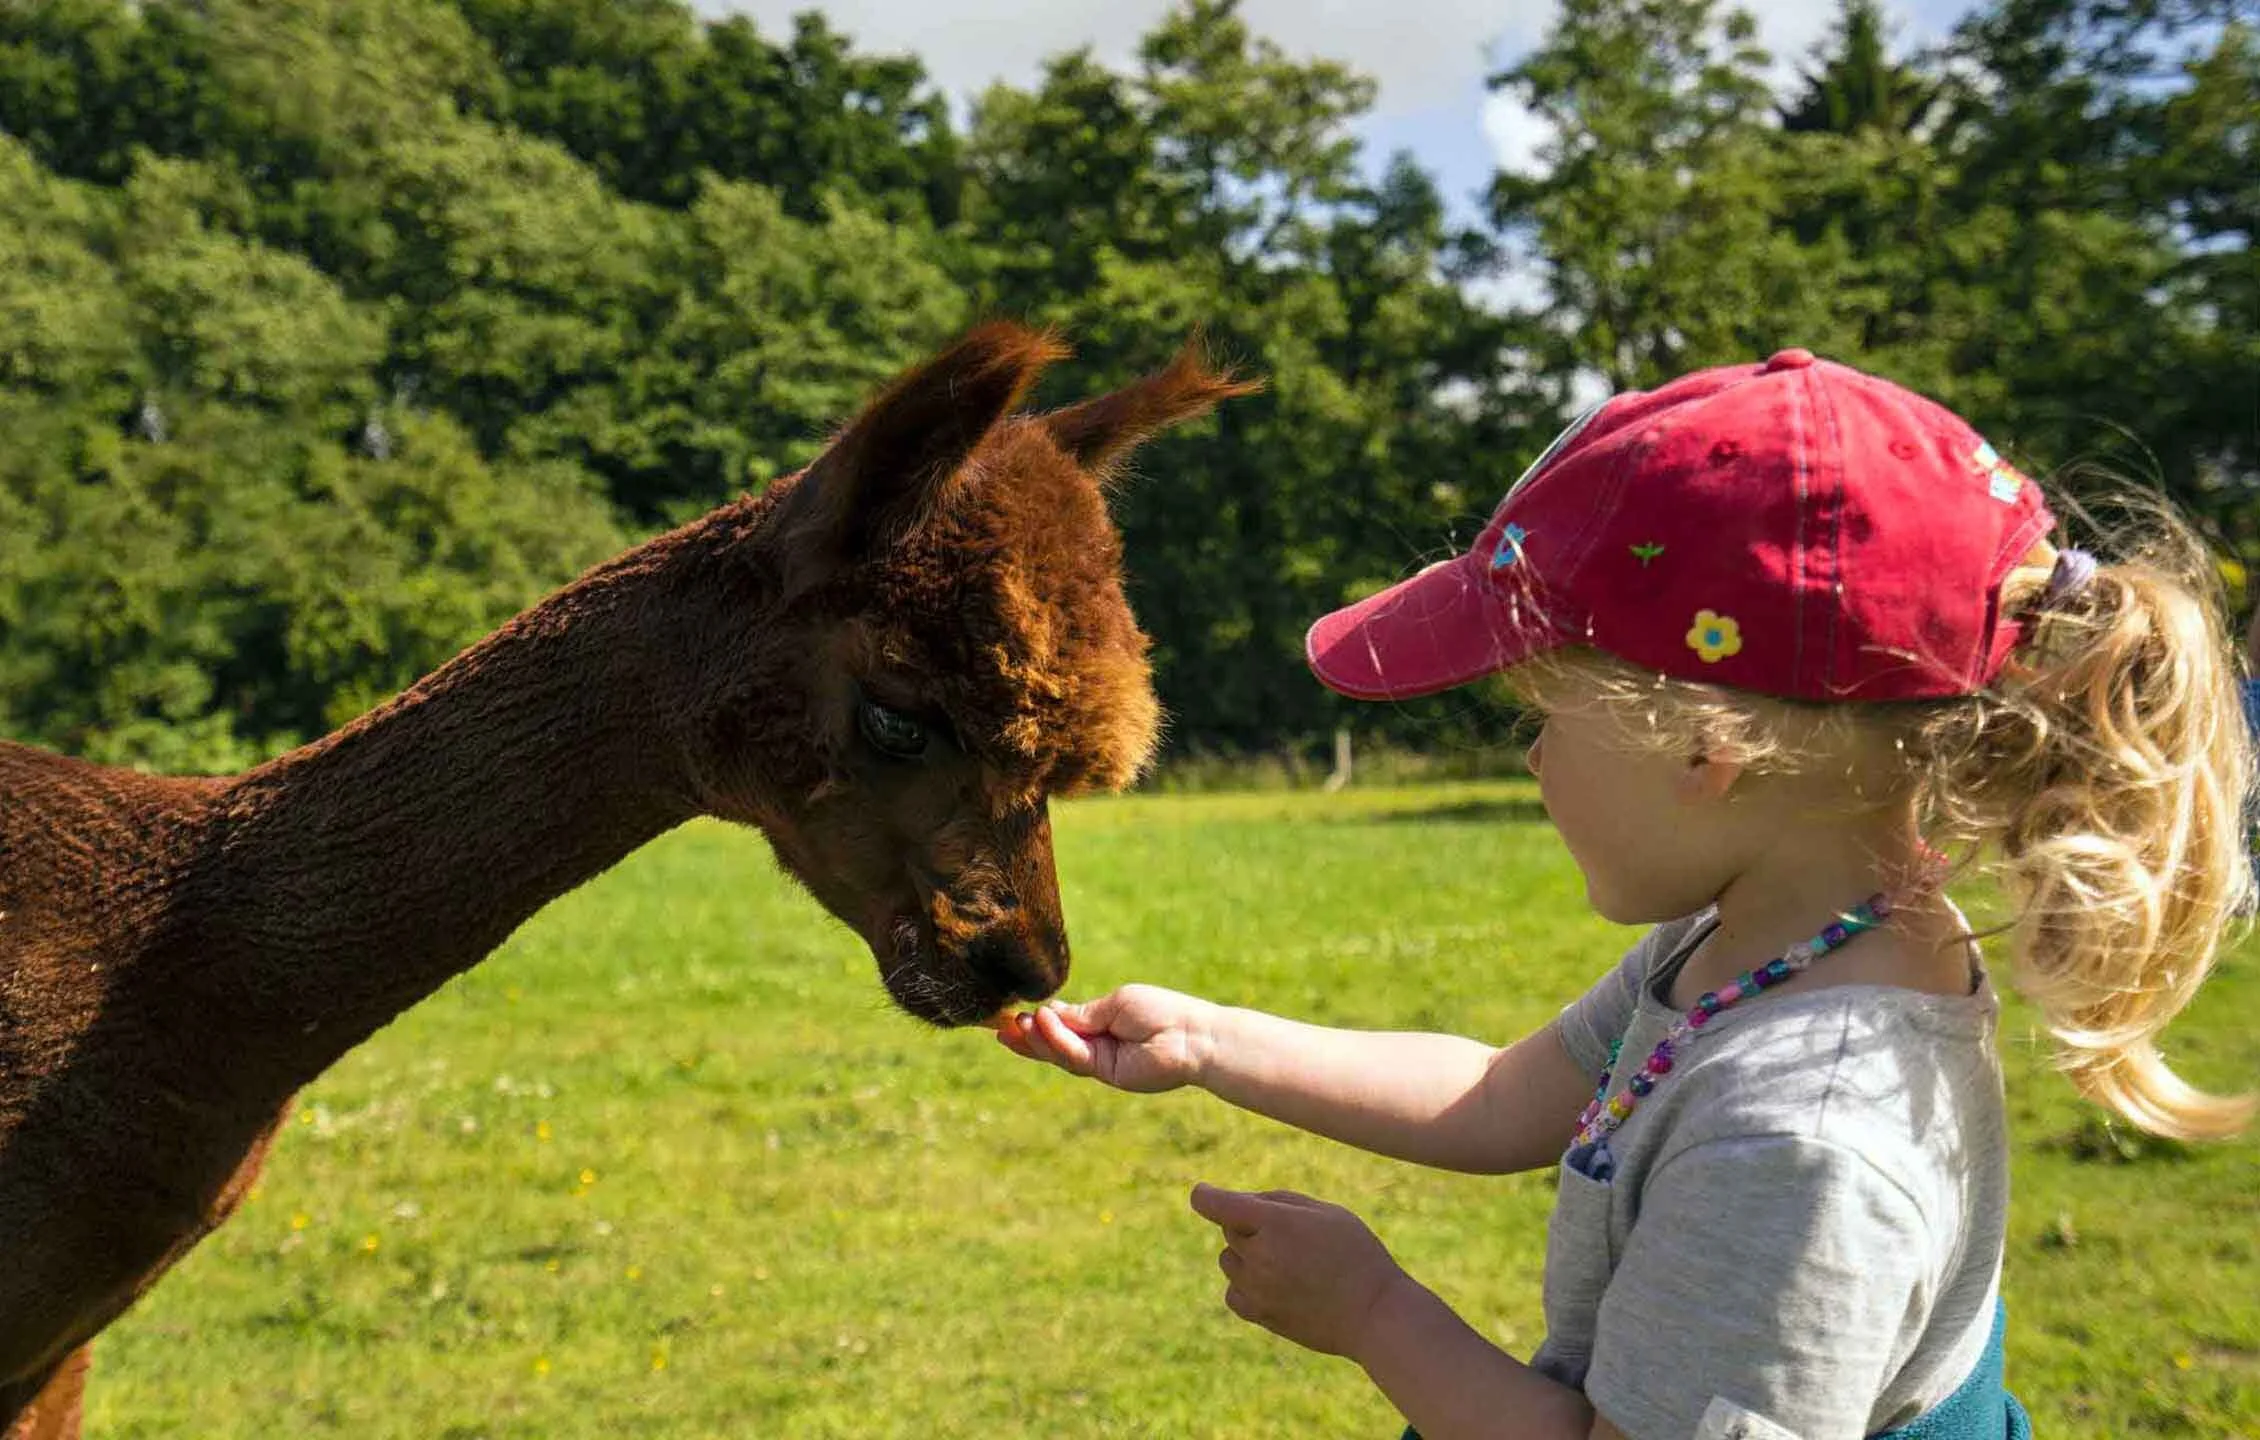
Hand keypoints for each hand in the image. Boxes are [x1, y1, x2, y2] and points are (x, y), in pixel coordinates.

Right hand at [994, 985, 1215, 1092]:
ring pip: (1060, 1054)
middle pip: (1053, 1045)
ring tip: (1018, 1024)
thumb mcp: (1114, 1004)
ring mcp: (1101, 1061)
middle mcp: (1097, 1044)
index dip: (1036, 1025)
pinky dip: (1058, 1041)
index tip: (1010, 1018)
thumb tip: (1048, 1012)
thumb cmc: (1161, 1010)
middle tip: (1000, 1029)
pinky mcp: (1106, 1074)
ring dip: (1037, 1040)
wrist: (1190, 1035)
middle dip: (1027, 1039)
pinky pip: (1075, 1057)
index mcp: (1100, 1023)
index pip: (1061, 1026)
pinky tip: (1043, 1023)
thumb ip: (1082, 1015)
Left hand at [1189, 1183, 1409, 1359]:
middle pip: (1230, 1230)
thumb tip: (1244, 1204)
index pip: (1219, 1205)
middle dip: (1250, 1225)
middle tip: (1290, 1234)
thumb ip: (1280, 1201)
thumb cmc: (1356, 1254)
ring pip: (1228, 1261)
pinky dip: (1244, 1285)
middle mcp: (1260, 1256)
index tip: (1202, 1193)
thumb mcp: (1326, 1212)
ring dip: (1246, 1254)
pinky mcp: (1261, 1316)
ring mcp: (1258, 1289)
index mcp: (1276, 1224)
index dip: (1206, 1196)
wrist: (1374, 1313)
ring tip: (1286, 1261)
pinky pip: (1233, 1293)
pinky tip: (1272, 1283)